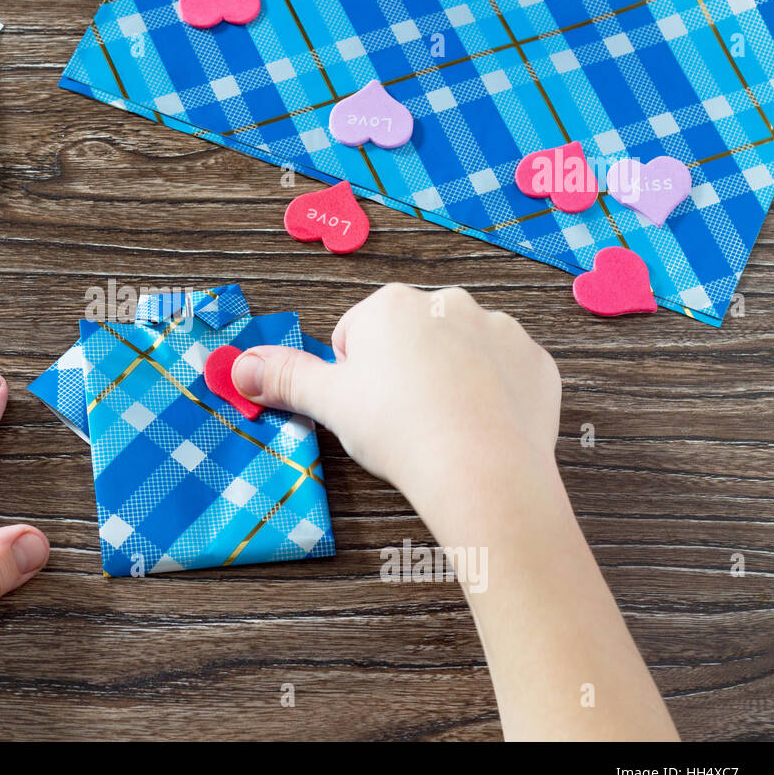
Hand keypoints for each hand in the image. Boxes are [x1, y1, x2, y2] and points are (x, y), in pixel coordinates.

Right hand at [231, 284, 561, 545]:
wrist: (484, 472)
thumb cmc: (400, 432)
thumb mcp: (330, 404)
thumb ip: (284, 377)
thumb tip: (237, 365)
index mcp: (391, 306)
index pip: (356, 335)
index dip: (354, 379)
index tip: (366, 411)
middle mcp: (448, 303)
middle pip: (408, 339)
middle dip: (401, 374)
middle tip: (400, 424)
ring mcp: (499, 330)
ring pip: (458, 355)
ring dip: (448, 382)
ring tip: (442, 430)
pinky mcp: (535, 363)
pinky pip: (505, 375)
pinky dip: (493, 397)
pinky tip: (480, 430)